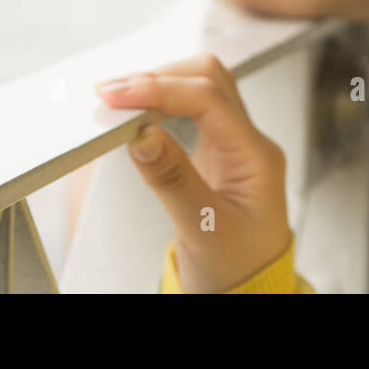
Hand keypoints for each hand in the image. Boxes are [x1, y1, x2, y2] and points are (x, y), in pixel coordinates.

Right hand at [94, 52, 291, 292]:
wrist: (252, 291)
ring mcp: (235, 144)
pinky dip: (164, 101)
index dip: (159, 88)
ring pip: (202, 88)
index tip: (117, 95)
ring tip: (119, 97)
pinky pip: (193, 110)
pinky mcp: (218, 152)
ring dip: (162, 84)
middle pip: (209, 79)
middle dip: (159, 76)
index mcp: (256, 156)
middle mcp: (250, 142)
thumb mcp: (202, 229)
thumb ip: (172, 179)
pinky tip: (139, 110)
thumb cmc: (238, 267)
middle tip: (111, 92)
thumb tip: (141, 134)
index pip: (208, 98)